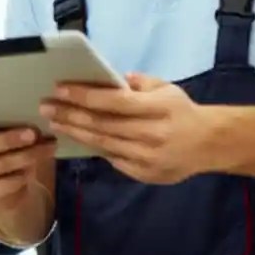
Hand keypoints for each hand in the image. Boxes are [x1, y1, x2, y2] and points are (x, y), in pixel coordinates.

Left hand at [38, 73, 223, 184]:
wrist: (209, 144)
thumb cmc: (180, 111)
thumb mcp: (165, 88)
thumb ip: (137, 83)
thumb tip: (107, 79)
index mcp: (158, 108)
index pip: (114, 102)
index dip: (85, 96)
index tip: (60, 89)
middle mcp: (152, 134)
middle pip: (103, 125)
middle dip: (70, 115)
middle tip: (45, 107)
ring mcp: (148, 157)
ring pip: (103, 144)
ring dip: (75, 132)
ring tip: (54, 122)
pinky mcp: (145, 174)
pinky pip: (112, 159)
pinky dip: (92, 148)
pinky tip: (75, 139)